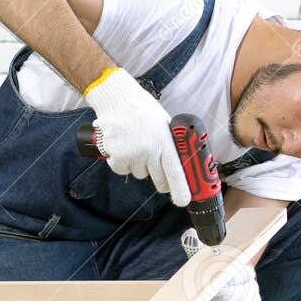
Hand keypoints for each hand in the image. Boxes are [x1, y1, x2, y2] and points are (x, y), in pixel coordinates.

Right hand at [83, 69, 191, 206]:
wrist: (117, 99)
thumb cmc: (142, 111)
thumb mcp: (164, 125)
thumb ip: (170, 144)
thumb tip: (180, 163)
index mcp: (165, 142)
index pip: (175, 171)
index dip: (180, 189)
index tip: (183, 201)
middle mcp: (150, 150)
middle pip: (158, 179)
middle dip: (160, 180)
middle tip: (157, 169)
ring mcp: (133, 154)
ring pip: (139, 174)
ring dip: (137, 165)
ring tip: (134, 143)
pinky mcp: (117, 156)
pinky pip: (122, 170)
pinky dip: (121, 162)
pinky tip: (122, 146)